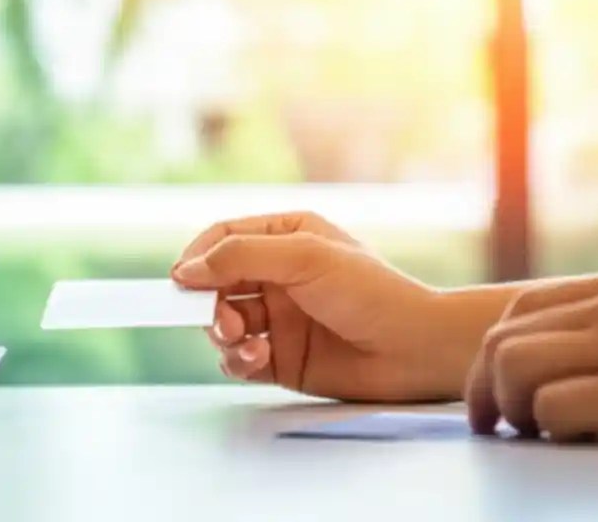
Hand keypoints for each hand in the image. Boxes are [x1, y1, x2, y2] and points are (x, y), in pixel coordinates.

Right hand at [172, 212, 468, 401]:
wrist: (416, 349)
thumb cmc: (372, 292)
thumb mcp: (304, 256)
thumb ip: (241, 257)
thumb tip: (186, 269)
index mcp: (285, 237)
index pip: (222, 239)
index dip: (197, 257)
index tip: (181, 280)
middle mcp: (278, 276)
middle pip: (214, 284)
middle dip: (208, 302)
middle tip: (220, 320)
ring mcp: (278, 319)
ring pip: (221, 324)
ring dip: (222, 334)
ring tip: (244, 343)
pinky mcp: (281, 359)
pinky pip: (238, 358)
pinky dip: (238, 360)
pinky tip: (259, 359)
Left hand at [466, 264, 597, 443]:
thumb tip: (569, 357)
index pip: (523, 310)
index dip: (493, 354)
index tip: (493, 392)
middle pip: (504, 338)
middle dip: (487, 387)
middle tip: (497, 425)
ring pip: (515, 367)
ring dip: (513, 409)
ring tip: (540, 434)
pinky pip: (553, 407)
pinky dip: (551, 430)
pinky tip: (585, 441)